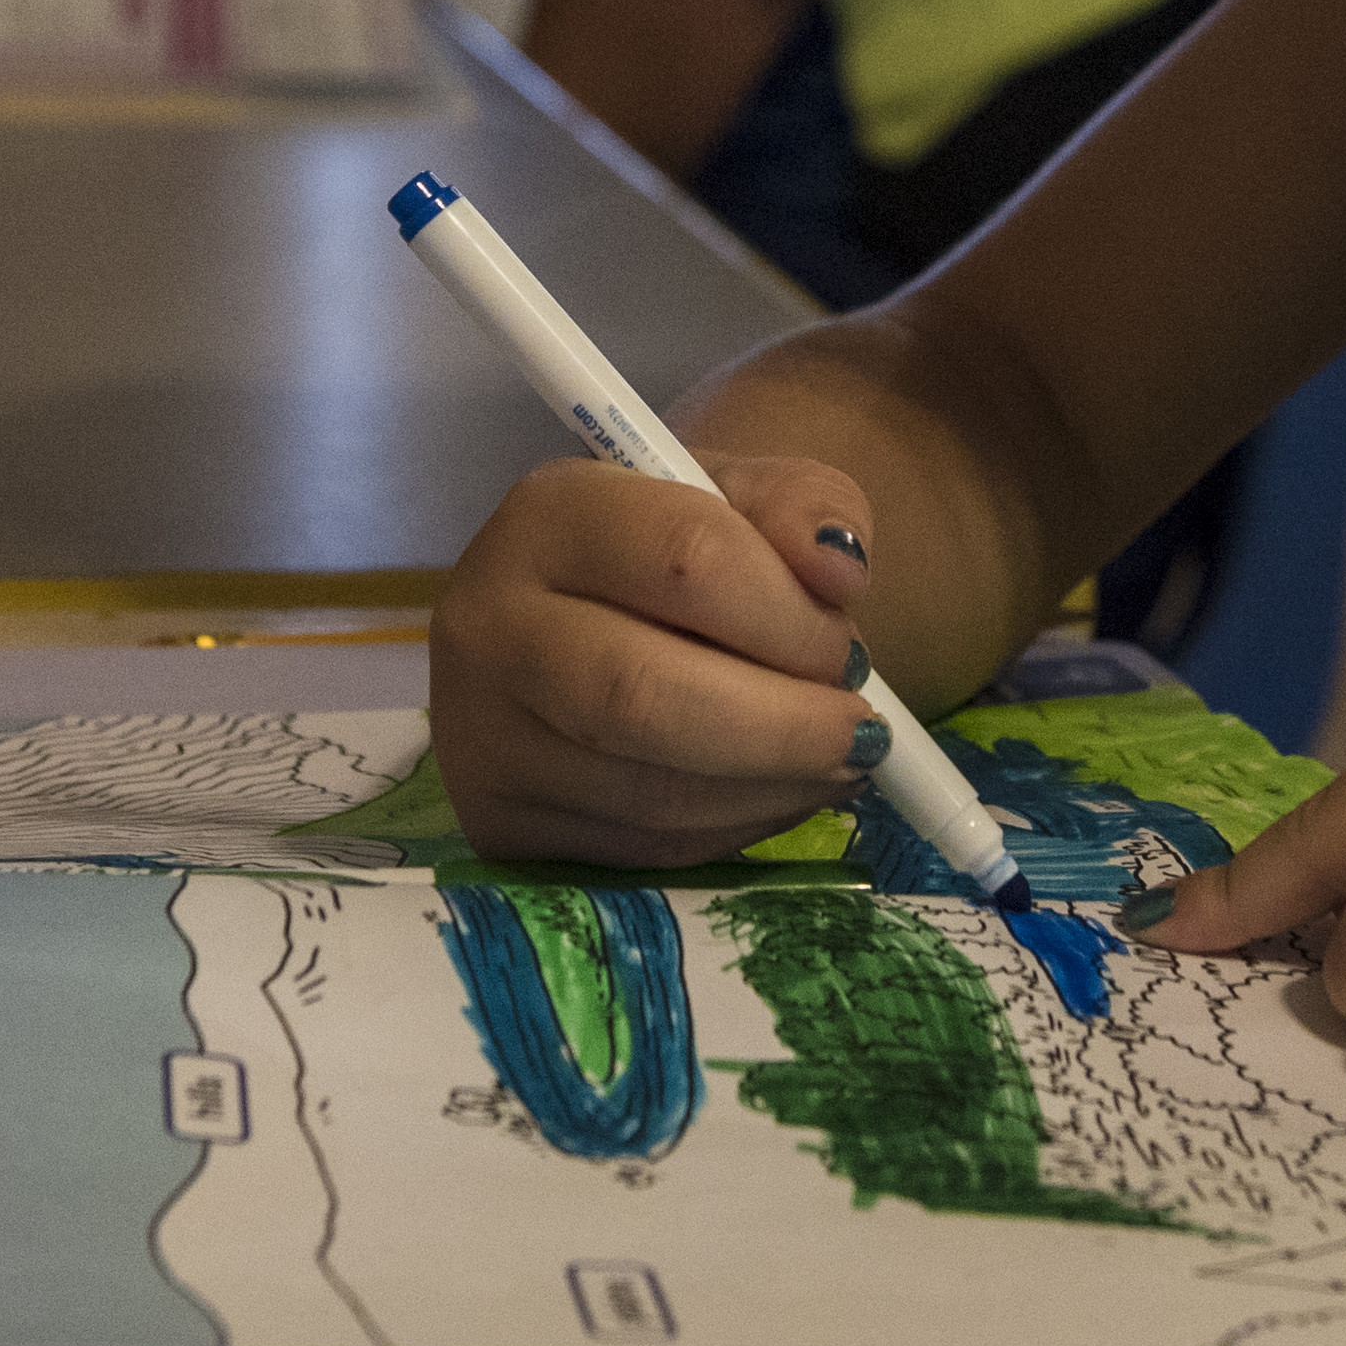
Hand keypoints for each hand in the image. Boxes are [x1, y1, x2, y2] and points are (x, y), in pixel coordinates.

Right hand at [427, 455, 891, 866]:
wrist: (572, 629)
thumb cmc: (670, 555)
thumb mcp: (739, 498)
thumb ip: (804, 506)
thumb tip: (840, 573)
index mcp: (550, 516)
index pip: (685, 558)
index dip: (790, 617)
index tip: (849, 650)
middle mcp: (491, 625)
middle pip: (643, 693)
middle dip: (783, 726)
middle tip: (862, 733)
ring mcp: (482, 738)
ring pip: (646, 789)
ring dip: (773, 789)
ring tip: (839, 765)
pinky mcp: (501, 827)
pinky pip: (640, 846)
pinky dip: (735, 829)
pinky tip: (779, 794)